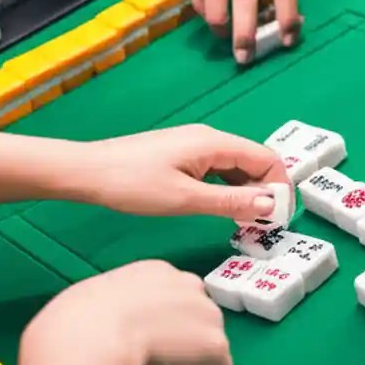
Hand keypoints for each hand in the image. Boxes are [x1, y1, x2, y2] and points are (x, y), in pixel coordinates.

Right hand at [23, 260, 233, 364]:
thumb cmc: (71, 327)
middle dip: (181, 357)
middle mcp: (188, 286)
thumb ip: (113, 317)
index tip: (143, 359)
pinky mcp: (216, 349)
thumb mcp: (90, 309)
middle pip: (197, 326)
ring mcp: (207, 316)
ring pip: (208, 355)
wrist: (84, 342)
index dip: (164, 335)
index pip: (173, 304)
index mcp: (155, 273)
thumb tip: (110, 341)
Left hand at [74, 124, 288, 220]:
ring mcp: (194, 146)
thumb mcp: (186, 199)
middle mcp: (208, 138)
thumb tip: (270, 205)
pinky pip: (217, 169)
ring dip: (246, 192)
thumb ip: (231, 201)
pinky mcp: (181, 155)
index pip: (265, 158)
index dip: (279, 186)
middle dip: (264, 191)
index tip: (278, 217)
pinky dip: (227, 188)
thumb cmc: (132, 184)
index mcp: (213, 143)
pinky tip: (221, 209)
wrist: (86, 172)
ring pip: (235, 166)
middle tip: (262, 225)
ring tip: (244, 222)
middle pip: (253, 161)